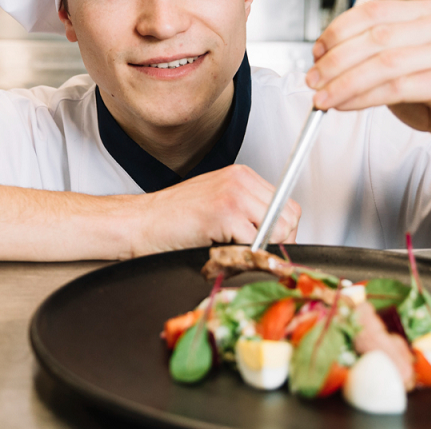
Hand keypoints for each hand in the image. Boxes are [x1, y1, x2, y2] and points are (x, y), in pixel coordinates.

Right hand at [131, 164, 300, 256]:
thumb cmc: (172, 218)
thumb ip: (246, 211)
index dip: (283, 230)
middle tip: (257, 254)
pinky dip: (244, 255)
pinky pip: (256, 243)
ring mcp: (234, 196)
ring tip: (236, 251)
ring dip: (261, 249)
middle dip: (279, 242)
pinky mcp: (225, 214)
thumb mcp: (216, 203)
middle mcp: (240, 181)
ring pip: (277, 231)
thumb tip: (275, 233)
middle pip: (289, 217)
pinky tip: (223, 250)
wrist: (140, 222)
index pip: (287, 204)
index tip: (270, 244)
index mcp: (241, 176)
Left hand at [306, 0, 430, 162]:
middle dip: (335, 60)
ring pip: (383, 62)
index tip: (317, 51)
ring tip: (323, 97)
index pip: (374, 10)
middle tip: (313, 78)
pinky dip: (363, 97)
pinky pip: (396, 87)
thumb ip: (373, 56)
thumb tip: (327, 57)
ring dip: (344, 82)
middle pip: (375, 35)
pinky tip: (347, 104)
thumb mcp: (403, 69)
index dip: (338, 30)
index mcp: (429, 13)